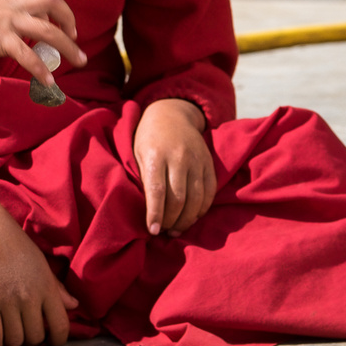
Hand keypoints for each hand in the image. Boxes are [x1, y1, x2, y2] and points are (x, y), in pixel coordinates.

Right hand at [0, 0, 84, 84]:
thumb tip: (12, 37)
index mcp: (6, 0)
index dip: (61, 11)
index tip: (68, 27)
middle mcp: (8, 6)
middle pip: (51, 5)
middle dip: (70, 25)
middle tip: (78, 45)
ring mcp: (4, 20)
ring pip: (46, 30)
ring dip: (66, 47)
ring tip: (79, 62)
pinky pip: (26, 53)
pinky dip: (40, 68)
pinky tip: (48, 81)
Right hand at [0, 164, 77, 345]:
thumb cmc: (13, 242)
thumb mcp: (40, 262)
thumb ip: (56, 287)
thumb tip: (74, 306)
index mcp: (47, 286)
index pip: (60, 325)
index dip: (58, 340)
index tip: (53, 341)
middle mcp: (30, 298)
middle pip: (36, 337)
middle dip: (33, 341)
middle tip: (27, 334)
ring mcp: (7, 303)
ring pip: (16, 340)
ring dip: (14, 342)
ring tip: (11, 334)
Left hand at [133, 98, 214, 235]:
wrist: (171, 114)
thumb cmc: (147, 139)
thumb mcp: (136, 153)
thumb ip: (141, 178)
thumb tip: (142, 211)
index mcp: (156, 155)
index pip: (157, 191)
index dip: (155, 214)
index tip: (153, 230)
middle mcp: (179, 158)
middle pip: (178, 198)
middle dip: (170, 220)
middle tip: (163, 231)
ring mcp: (197, 160)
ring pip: (196, 199)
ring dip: (186, 220)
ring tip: (175, 230)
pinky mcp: (209, 164)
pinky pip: (209, 192)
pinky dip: (201, 210)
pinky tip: (191, 218)